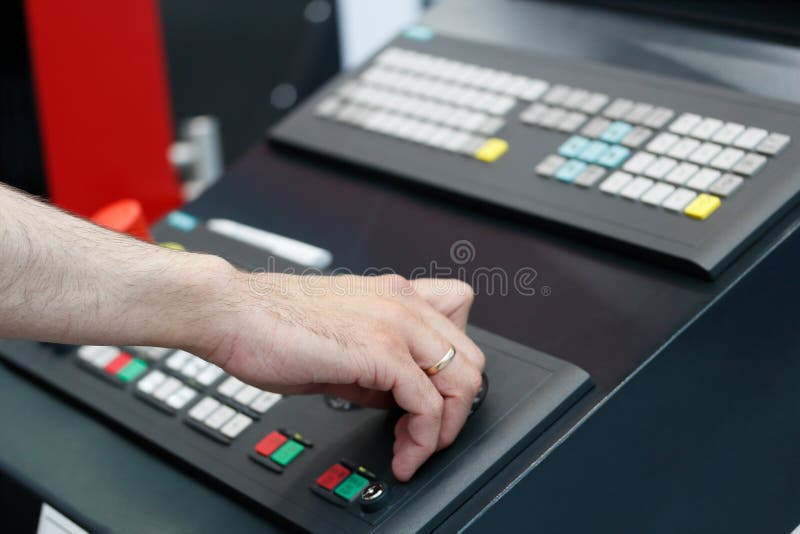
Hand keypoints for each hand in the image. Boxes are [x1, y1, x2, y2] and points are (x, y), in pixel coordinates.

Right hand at [197, 270, 485, 480]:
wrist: (232, 314)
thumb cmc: (272, 326)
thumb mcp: (342, 345)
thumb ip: (378, 367)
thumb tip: (398, 401)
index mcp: (394, 295)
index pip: (460, 326)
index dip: (452, 368)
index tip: (431, 400)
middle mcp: (403, 302)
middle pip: (472, 358)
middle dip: (456, 407)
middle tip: (424, 434)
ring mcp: (395, 323)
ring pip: (462, 381)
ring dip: (444, 428)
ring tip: (414, 451)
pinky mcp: (380, 350)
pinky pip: (428, 402)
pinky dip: (423, 438)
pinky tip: (401, 453)